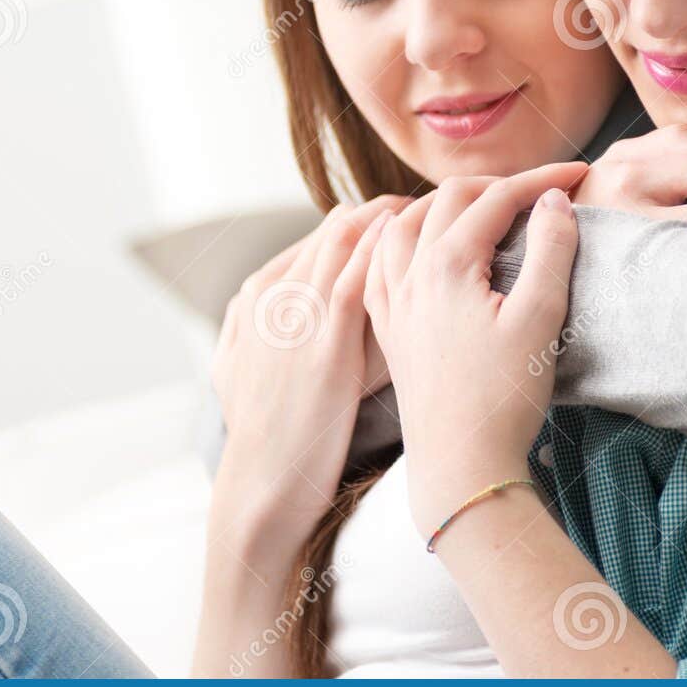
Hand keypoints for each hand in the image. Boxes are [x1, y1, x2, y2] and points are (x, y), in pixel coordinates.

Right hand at [209, 195, 407, 556]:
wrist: (263, 479)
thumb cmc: (269, 435)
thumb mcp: (252, 372)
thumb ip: (281, 334)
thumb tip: (324, 317)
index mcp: (257, 296)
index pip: (316, 239)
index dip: (360, 224)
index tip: (397, 221)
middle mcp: (275, 293)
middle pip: (334, 228)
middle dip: (382, 212)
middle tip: (429, 207)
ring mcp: (296, 312)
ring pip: (345, 238)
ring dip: (391, 217)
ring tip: (434, 211)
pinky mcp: (323, 339)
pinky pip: (355, 275)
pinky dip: (383, 249)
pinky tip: (414, 239)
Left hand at [363, 163, 586, 535]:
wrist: (460, 466)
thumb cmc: (503, 397)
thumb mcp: (540, 318)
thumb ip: (551, 249)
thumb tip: (553, 201)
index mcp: (447, 264)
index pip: (496, 198)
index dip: (541, 180)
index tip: (580, 176)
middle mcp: (410, 273)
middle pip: (448, 199)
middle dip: (496, 185)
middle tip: (538, 192)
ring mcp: (393, 302)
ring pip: (404, 224)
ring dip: (442, 204)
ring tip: (478, 207)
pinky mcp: (388, 330)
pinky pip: (379, 264)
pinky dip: (397, 239)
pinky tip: (409, 243)